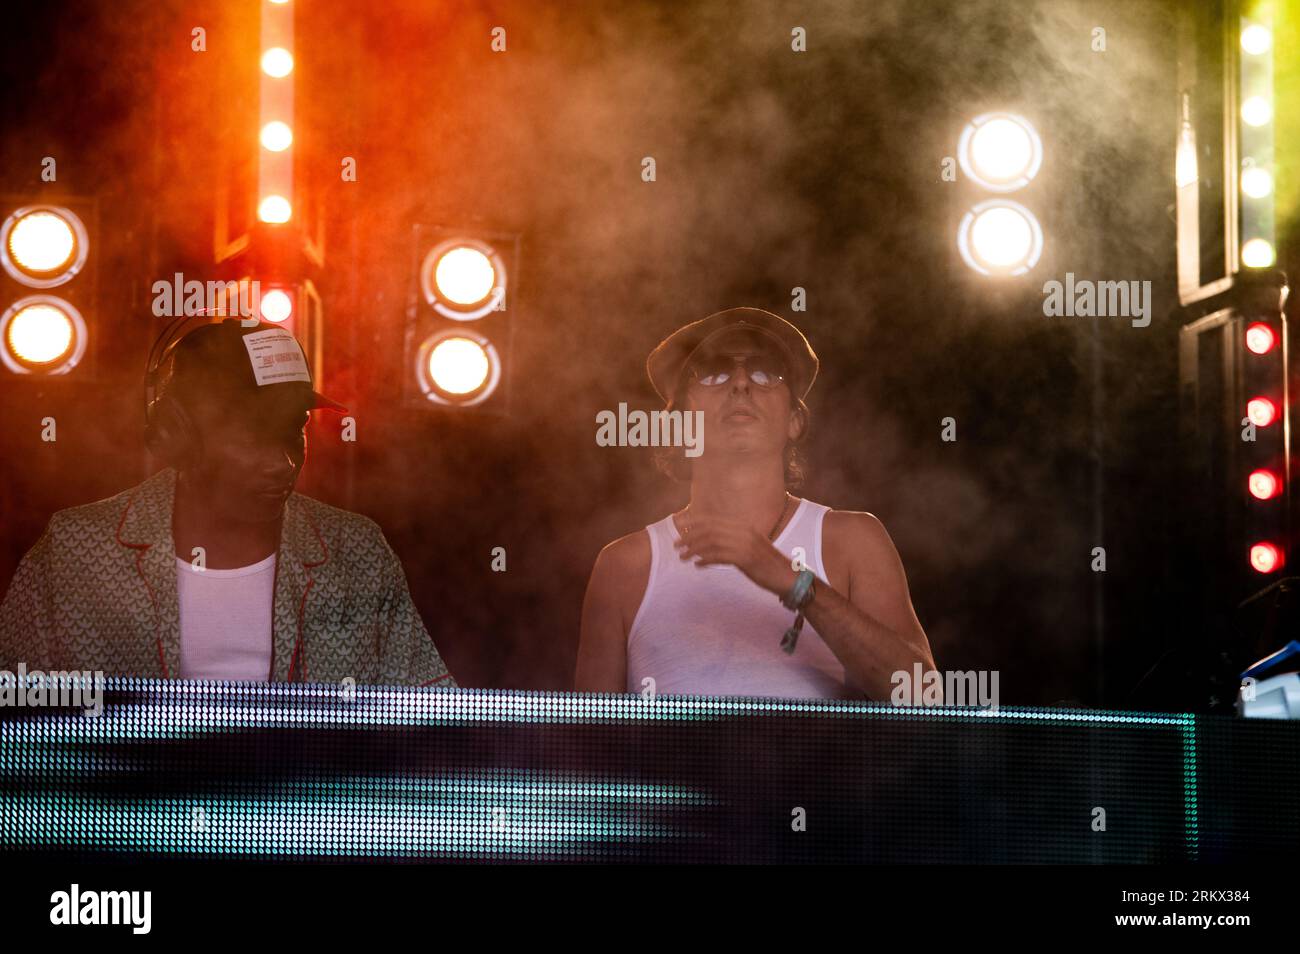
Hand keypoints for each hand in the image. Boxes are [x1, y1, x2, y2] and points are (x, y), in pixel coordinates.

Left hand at [673, 513, 797, 596]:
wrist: (789, 576)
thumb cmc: (768, 564)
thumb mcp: (751, 546)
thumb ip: (734, 540)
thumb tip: (711, 541)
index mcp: (744, 526)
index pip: (713, 519)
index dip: (694, 522)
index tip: (679, 526)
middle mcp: (744, 531)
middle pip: (709, 529)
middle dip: (689, 536)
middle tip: (676, 545)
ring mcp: (745, 544)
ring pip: (711, 543)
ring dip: (693, 550)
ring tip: (682, 557)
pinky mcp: (746, 559)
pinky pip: (719, 556)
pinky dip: (705, 560)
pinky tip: (697, 565)